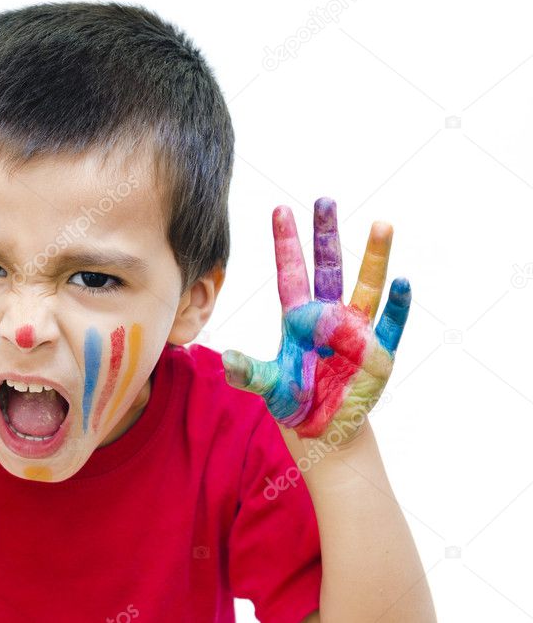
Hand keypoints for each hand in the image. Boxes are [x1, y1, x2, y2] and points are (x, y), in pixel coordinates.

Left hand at [221, 198, 410, 442]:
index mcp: (297, 318)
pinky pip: (390, 323)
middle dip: (326, 234)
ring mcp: (355, 330)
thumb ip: (249, 372)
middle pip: (328, 267)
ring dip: (374, 256)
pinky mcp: (379, 351)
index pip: (290, 271)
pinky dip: (397, 304)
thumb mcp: (268, 386)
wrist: (323, 430)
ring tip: (381, 223)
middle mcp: (327, 316)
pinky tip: (402, 282)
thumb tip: (228, 359)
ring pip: (366, 284)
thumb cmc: (294, 401)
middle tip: (325, 199)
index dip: (285, 242)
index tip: (280, 209)